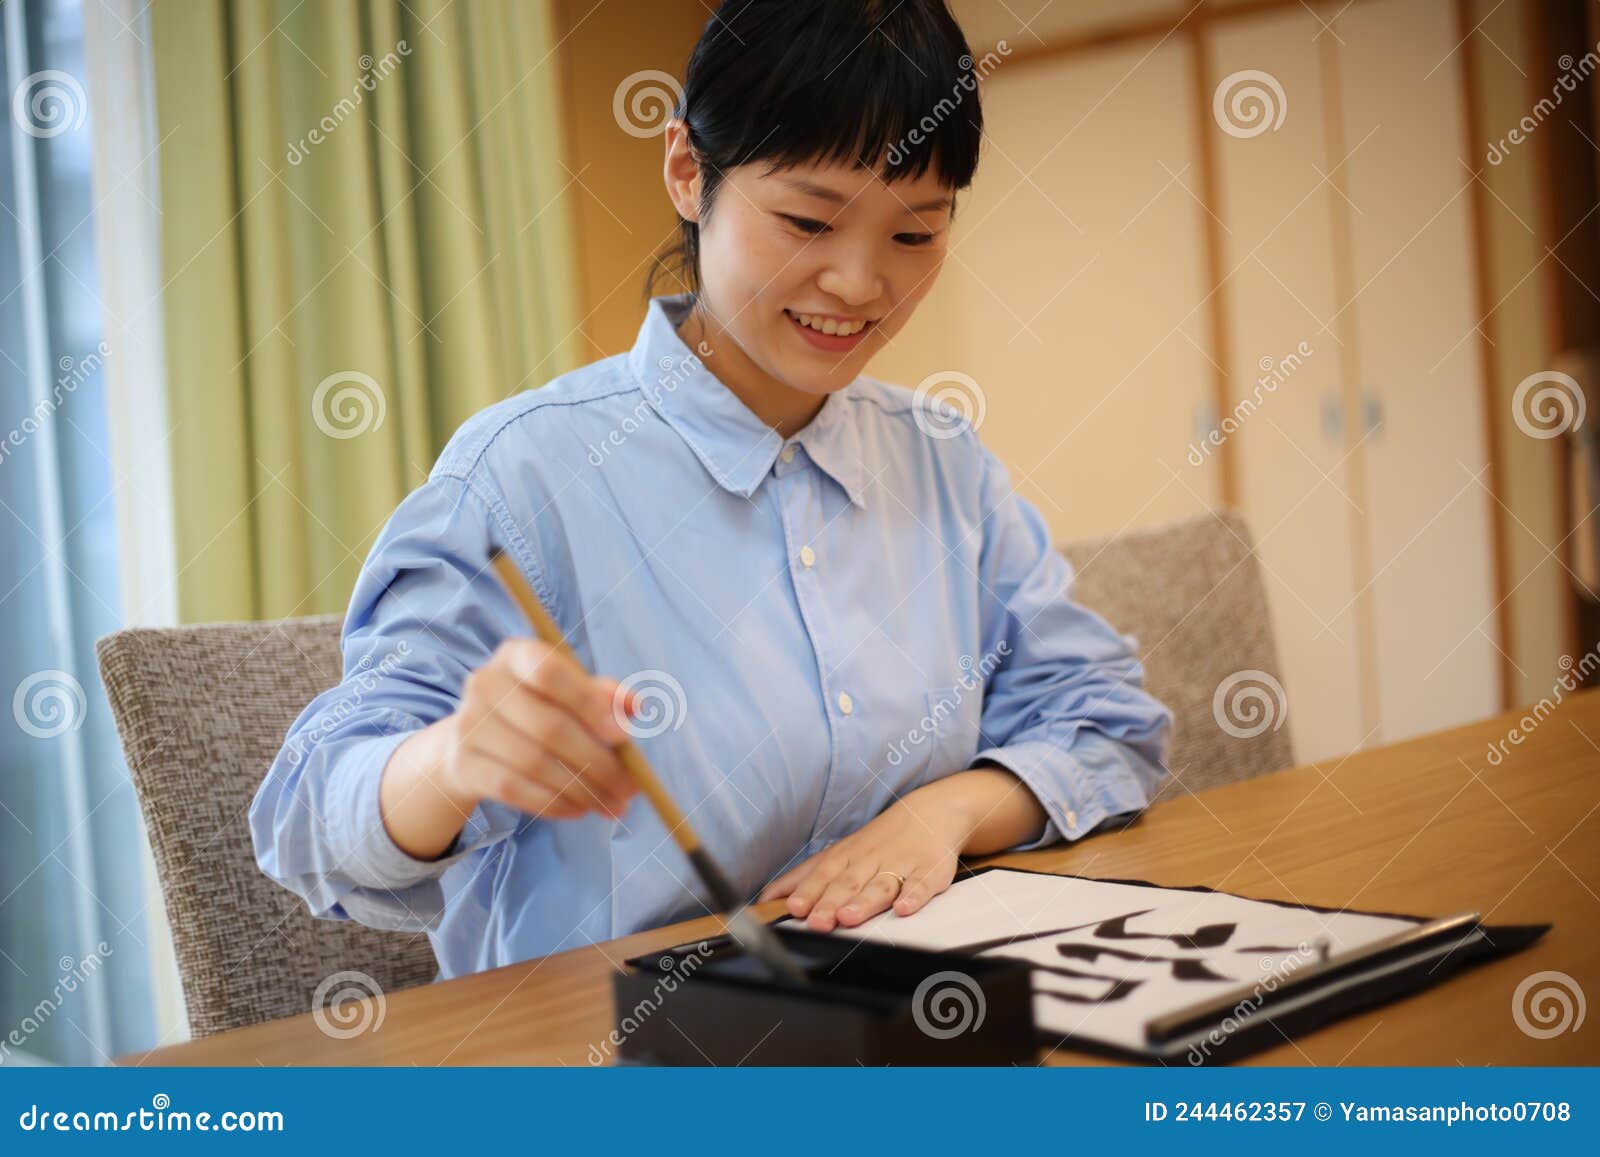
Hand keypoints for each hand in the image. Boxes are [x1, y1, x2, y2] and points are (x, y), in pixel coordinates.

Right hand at [439, 638, 640, 820]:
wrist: (471, 741)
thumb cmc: (535, 708)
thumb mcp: (567, 692)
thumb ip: (602, 695)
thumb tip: (633, 705)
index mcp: (515, 655)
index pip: (549, 672)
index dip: (588, 703)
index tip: (623, 735)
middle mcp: (485, 683)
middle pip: (549, 726)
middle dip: (598, 763)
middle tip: (630, 787)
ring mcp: (468, 726)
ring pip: (535, 764)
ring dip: (583, 790)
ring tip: (612, 805)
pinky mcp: (464, 765)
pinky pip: (515, 790)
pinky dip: (553, 803)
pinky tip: (579, 810)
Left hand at [756, 787, 976, 930]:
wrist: (931, 812)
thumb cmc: (879, 840)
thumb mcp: (840, 852)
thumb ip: (806, 876)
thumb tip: (767, 897)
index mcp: (847, 855)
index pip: (823, 873)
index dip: (808, 891)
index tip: (793, 908)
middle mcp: (871, 859)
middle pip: (848, 882)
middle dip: (831, 902)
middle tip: (817, 921)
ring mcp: (901, 865)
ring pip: (880, 885)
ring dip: (864, 902)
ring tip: (850, 917)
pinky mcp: (930, 871)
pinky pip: (922, 884)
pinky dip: (914, 896)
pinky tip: (904, 908)